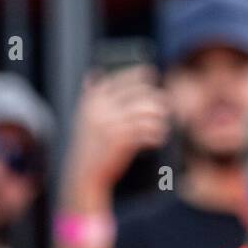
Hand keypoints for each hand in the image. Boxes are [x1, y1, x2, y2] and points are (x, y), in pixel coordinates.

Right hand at [63, 66, 168, 190]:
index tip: (150, 73)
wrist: (84, 176)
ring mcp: (113, 123)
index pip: (119, 80)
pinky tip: (159, 138)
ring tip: (162, 124)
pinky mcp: (124, 139)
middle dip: (154, 96)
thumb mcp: (84, 118)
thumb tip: (94, 71)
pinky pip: (147, 130)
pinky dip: (156, 134)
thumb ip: (89, 95)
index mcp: (93, 101)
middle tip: (164, 102)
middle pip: (137, 92)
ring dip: (158, 116)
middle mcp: (103, 109)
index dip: (136, 74)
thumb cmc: (88, 148)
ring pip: (146, 110)